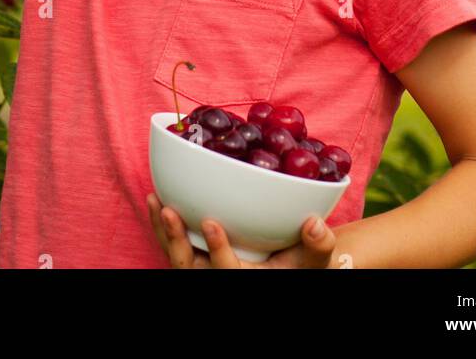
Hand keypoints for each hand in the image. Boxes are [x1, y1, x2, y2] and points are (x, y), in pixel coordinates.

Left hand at [146, 193, 338, 268]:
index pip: (228, 273)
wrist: (286, 264)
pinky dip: (161, 224)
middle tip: (171, 212)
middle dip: (178, 241)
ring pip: (177, 256)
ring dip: (163, 230)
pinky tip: (156, 196)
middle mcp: (221, 275)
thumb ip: (318, 243)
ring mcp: (204, 267)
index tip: (211, 223)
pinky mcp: (195, 255)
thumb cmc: (300, 261)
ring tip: (156, 200)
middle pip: (191, 268)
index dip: (217, 250)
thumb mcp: (315, 257)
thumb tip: (314, 223)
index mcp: (247, 279)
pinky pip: (173, 244)